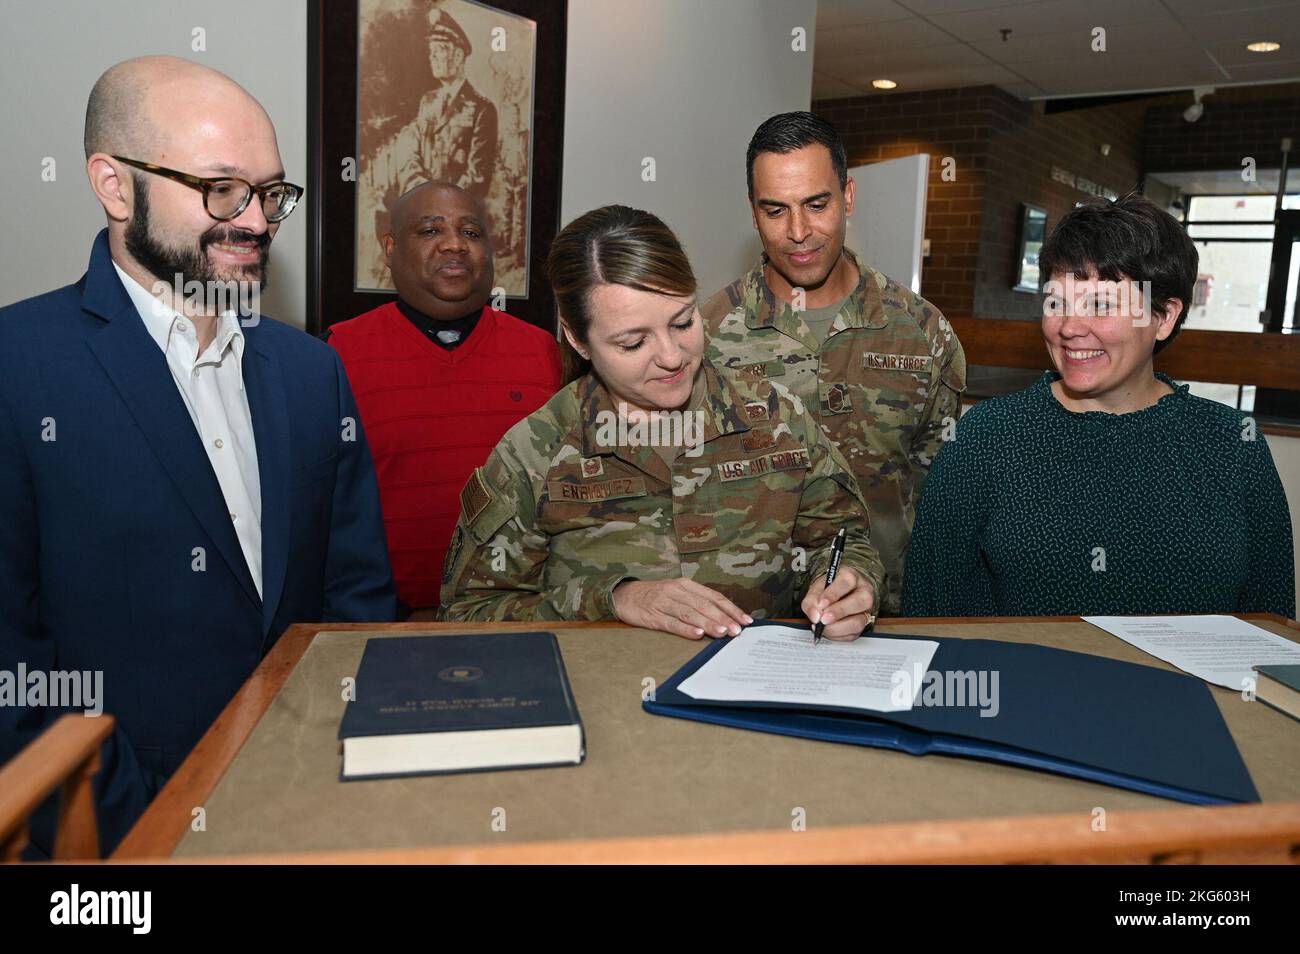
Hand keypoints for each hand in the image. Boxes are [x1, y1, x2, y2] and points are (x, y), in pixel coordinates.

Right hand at [613, 578, 752, 640]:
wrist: (623, 595)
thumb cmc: (655, 597)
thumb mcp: (677, 594)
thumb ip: (697, 603)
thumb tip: (724, 619)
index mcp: (686, 585)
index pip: (713, 596)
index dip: (730, 608)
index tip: (746, 621)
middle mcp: (676, 591)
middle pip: (704, 605)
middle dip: (723, 618)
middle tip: (738, 631)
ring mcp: (664, 603)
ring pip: (690, 613)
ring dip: (708, 623)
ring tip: (723, 633)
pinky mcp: (652, 615)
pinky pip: (671, 622)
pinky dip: (685, 628)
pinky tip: (697, 634)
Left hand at [801, 567, 875, 640]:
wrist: (835, 596)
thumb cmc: (828, 590)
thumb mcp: (816, 589)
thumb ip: (812, 601)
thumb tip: (815, 616)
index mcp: (851, 577)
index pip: (846, 582)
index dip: (833, 594)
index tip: (821, 604)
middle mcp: (864, 592)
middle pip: (861, 601)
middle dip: (839, 612)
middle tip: (823, 619)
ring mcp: (866, 610)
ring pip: (859, 622)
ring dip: (838, 628)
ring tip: (823, 626)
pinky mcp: (863, 625)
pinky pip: (853, 634)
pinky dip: (838, 635)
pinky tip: (828, 630)